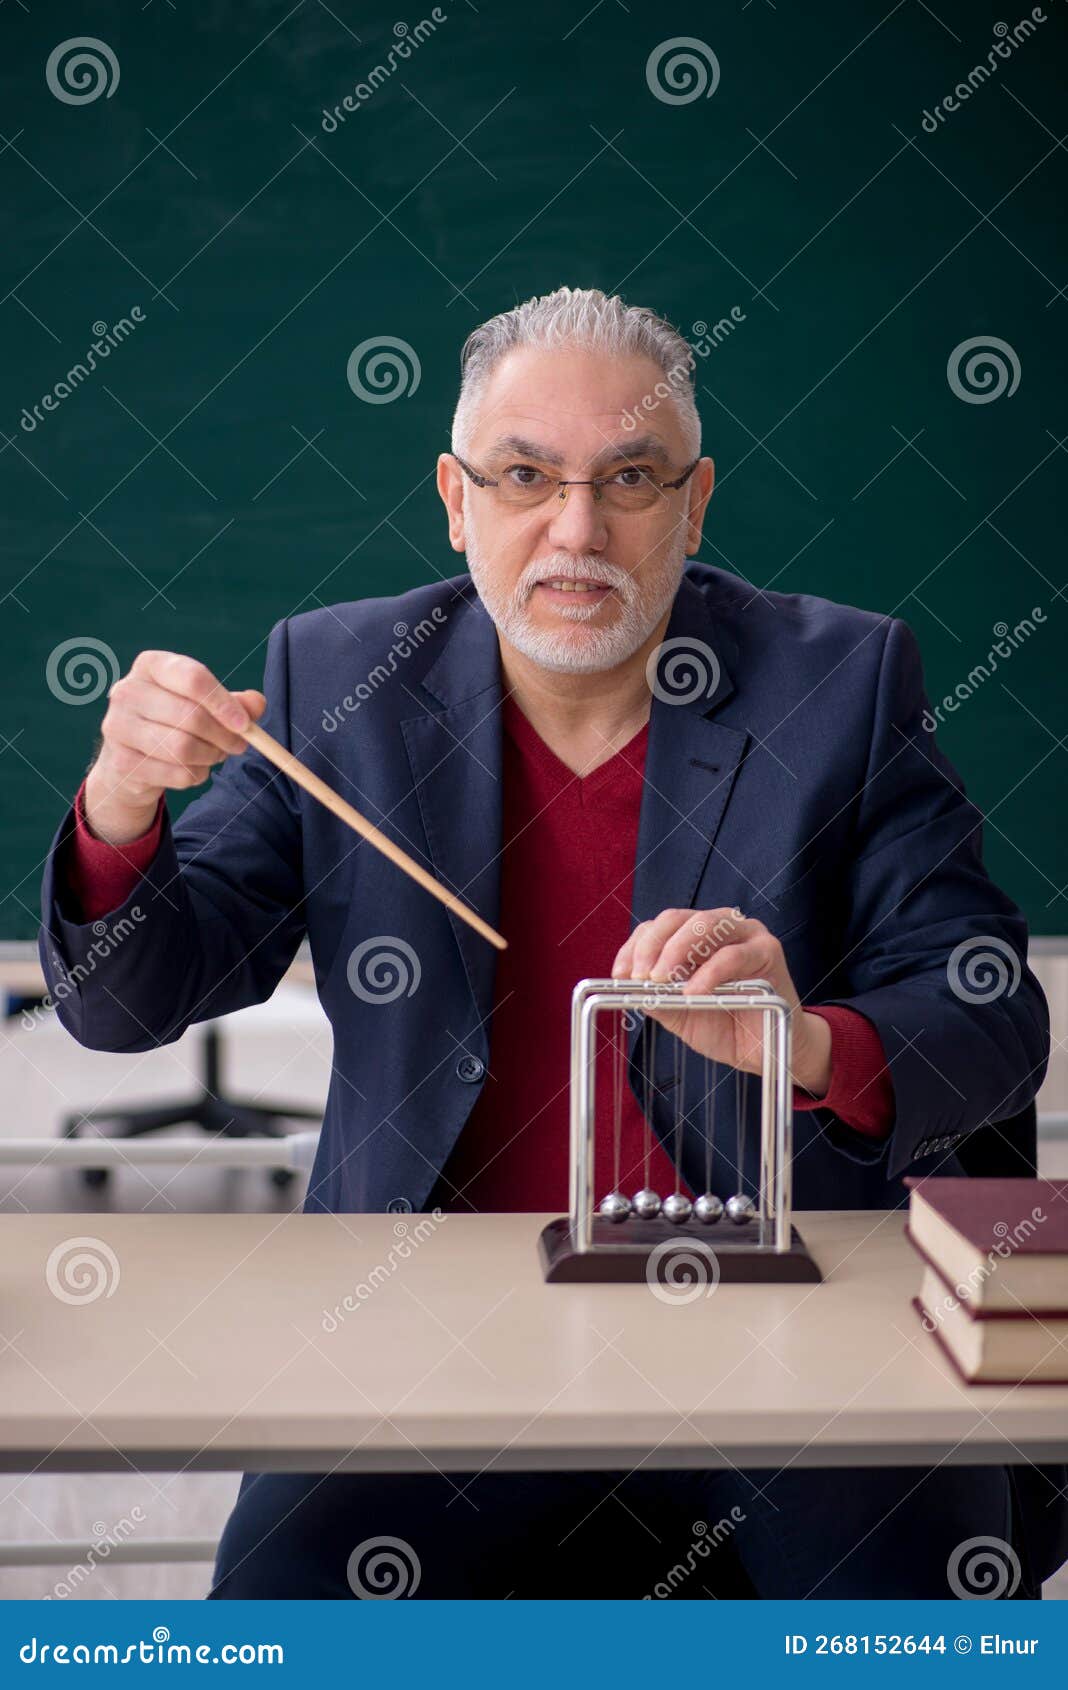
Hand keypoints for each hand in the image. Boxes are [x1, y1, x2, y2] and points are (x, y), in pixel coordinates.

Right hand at [84, 650, 266, 844]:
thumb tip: (257, 703)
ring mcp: (118, 726)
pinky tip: (194, 769)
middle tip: (239, 745)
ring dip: (211, 757)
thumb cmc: (174, 721)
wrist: (131, 759)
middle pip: (191, 716)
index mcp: (151, 665)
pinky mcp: (121, 761)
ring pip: (183, 748)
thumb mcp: (205, 704)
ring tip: (215, 755)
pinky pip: (176, 773)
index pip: (193, 678)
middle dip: (224, 736)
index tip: (244, 724)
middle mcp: (127, 690)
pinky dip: (196, 776)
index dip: (223, 703)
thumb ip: (235, 702)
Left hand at [610, 906, 831, 1096]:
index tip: (620, 974)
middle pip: (677, 919)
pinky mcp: (768, 951)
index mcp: (695, 936)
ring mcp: (746, 934)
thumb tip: (626, 986)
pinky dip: (708, 973)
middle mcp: (720, 926)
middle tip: (640, 977)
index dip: (635, 946)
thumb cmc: (725, 1027)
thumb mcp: (680, 1013)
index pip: (657, 927)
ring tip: (661, 981)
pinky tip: (693, 993)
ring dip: (676, 952)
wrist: (765, 1052)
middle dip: (651, 946)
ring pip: (705, 925)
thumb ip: (657, 996)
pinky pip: (733, 955)